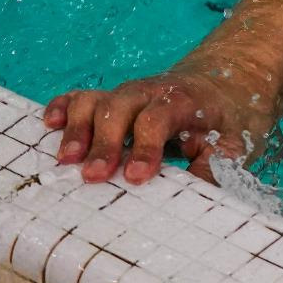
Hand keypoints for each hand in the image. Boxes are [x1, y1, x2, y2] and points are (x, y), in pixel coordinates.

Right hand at [42, 70, 272, 184]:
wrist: (227, 84)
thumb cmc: (227, 123)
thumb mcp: (234, 146)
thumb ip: (215, 169)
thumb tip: (195, 199)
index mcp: (183, 101)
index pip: (158, 118)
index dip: (145, 147)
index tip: (136, 177)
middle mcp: (149, 93)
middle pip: (118, 108)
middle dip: (104, 142)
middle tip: (93, 177)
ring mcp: (127, 94)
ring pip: (95, 100)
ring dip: (77, 127)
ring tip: (66, 159)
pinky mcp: (112, 100)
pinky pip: (81, 97)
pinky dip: (63, 107)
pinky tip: (48, 125)